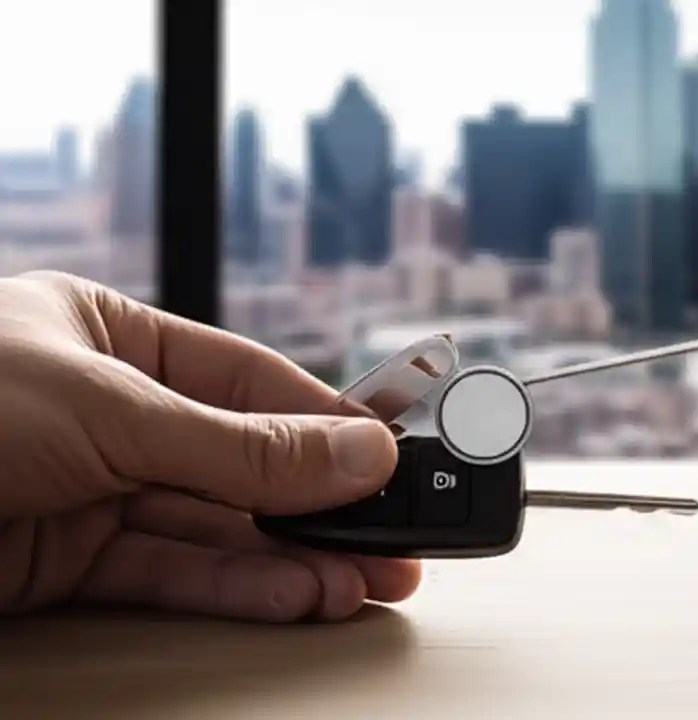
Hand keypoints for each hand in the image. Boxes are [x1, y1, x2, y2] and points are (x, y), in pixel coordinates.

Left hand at [0, 272, 418, 621]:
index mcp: (106, 336)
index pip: (247, 381)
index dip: (325, 422)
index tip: (391, 459)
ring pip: (211, 529)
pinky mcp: (57, 563)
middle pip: (238, 461)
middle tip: (400, 535)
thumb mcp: (109, 412)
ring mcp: (81, 490)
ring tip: (368, 582)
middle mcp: (101, 412)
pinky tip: (299, 597)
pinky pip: (165, 575)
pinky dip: (236, 590)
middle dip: (321, 504)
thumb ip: (241, 446)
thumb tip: (356, 453)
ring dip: (293, 560)